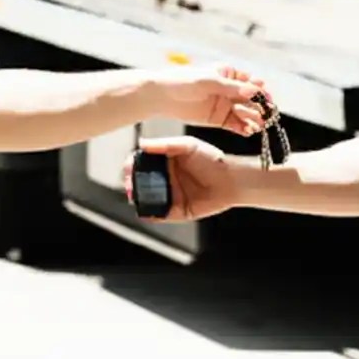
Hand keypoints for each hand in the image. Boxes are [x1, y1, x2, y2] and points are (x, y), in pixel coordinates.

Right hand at [123, 136, 238, 221]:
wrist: (231, 180)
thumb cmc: (212, 160)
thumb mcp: (187, 146)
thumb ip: (164, 145)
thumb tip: (141, 143)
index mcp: (166, 162)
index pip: (142, 162)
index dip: (131, 165)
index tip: (127, 166)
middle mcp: (165, 179)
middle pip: (140, 182)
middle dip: (130, 183)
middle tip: (129, 184)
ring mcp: (170, 195)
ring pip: (147, 199)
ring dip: (138, 199)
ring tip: (135, 196)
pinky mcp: (177, 211)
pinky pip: (159, 214)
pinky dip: (150, 215)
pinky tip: (145, 212)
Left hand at [149, 64, 268, 136]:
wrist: (162, 97)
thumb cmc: (183, 82)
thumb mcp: (209, 82)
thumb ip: (231, 87)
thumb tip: (255, 89)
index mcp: (229, 74)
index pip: (250, 82)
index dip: (260, 90)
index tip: (267, 98)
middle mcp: (230, 90)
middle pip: (250, 99)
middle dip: (258, 107)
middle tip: (263, 115)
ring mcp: (225, 105)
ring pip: (245, 112)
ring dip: (252, 118)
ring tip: (256, 125)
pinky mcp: (220, 119)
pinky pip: (236, 124)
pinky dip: (243, 128)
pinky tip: (248, 132)